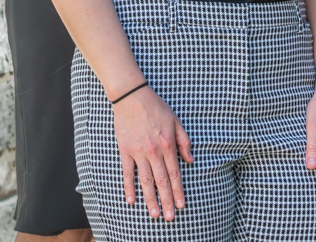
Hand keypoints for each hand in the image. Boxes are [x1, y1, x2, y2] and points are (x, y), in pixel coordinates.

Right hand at [111, 86, 192, 218]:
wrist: (132, 97)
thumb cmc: (156, 108)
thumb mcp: (176, 121)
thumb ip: (184, 142)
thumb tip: (190, 161)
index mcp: (168, 145)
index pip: (175, 173)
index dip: (178, 190)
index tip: (181, 204)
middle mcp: (154, 151)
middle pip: (161, 181)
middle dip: (166, 200)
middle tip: (169, 217)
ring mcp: (138, 152)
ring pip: (145, 181)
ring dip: (150, 199)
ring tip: (154, 214)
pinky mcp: (125, 151)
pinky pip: (127, 173)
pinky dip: (128, 188)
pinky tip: (131, 201)